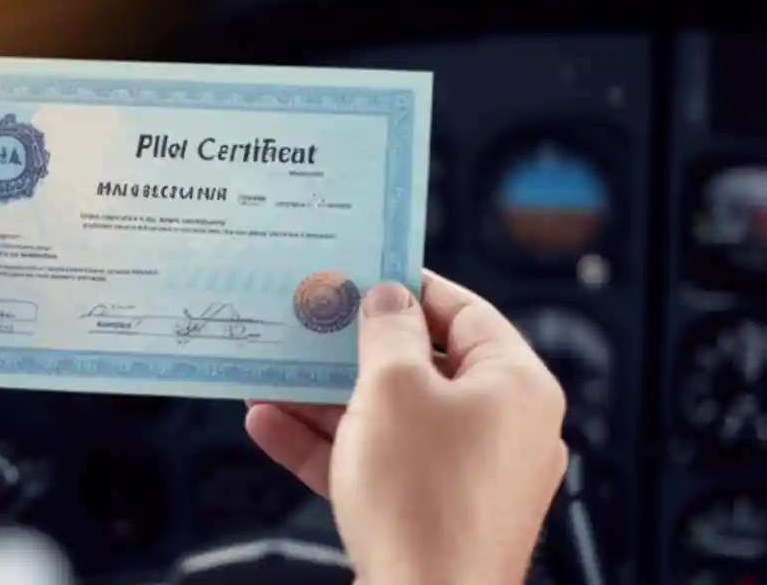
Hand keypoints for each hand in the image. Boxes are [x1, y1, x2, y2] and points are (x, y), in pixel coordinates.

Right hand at [246, 271, 566, 584]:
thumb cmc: (423, 497)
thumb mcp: (394, 389)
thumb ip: (388, 331)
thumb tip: (389, 297)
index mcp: (516, 386)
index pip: (465, 311)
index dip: (409, 286)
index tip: (363, 271)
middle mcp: (503, 428)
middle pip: (421, 367)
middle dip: (352, 350)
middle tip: (308, 324)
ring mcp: (470, 476)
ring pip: (391, 418)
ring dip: (325, 398)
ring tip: (270, 375)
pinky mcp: (434, 514)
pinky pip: (379, 463)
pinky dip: (329, 445)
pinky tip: (270, 425)